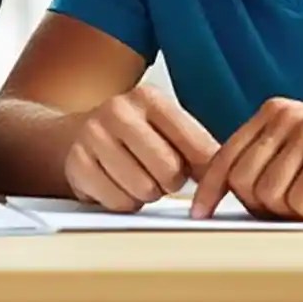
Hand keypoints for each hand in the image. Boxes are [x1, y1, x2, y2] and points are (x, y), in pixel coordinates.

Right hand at [64, 86, 218, 211]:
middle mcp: (119, 110)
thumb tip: (227, 178)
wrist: (75, 135)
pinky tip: (116, 184)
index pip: (197, 146)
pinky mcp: (77, 163)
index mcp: (150, 99)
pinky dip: (123, 202)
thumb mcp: (166, 130)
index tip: (197, 177)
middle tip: (158, 174)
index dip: (202, 171)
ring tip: (136, 177)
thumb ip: (199, 149)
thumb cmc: (132, 136)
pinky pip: (118, 202)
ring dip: (146, 194)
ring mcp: (94, 135)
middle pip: (170, 171)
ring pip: (144, 190)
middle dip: (170, 183)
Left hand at [190, 97, 302, 220]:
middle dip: (259, 206)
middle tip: (290, 208)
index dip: (210, 189)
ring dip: (290, 211)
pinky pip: (299, 203)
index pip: (225, 155)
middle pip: (241, 180)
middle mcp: (286, 115)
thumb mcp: (300, 149)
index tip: (201, 213)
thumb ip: (265, 160)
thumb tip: (221, 194)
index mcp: (273, 111)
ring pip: (268, 195)